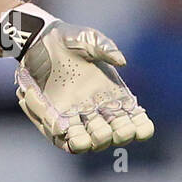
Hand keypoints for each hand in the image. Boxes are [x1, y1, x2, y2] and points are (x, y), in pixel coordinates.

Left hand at [14, 18, 155, 153]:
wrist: (40, 40)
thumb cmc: (69, 39)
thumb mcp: (89, 38)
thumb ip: (105, 47)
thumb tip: (121, 62)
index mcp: (115, 96)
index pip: (137, 122)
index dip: (141, 129)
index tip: (139, 127)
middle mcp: (99, 110)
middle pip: (115, 136)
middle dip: (117, 135)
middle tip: (112, 127)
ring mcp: (77, 116)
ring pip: (90, 142)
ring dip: (91, 142)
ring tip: (85, 137)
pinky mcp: (55, 117)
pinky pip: (62, 137)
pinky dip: (65, 138)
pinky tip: (63, 128)